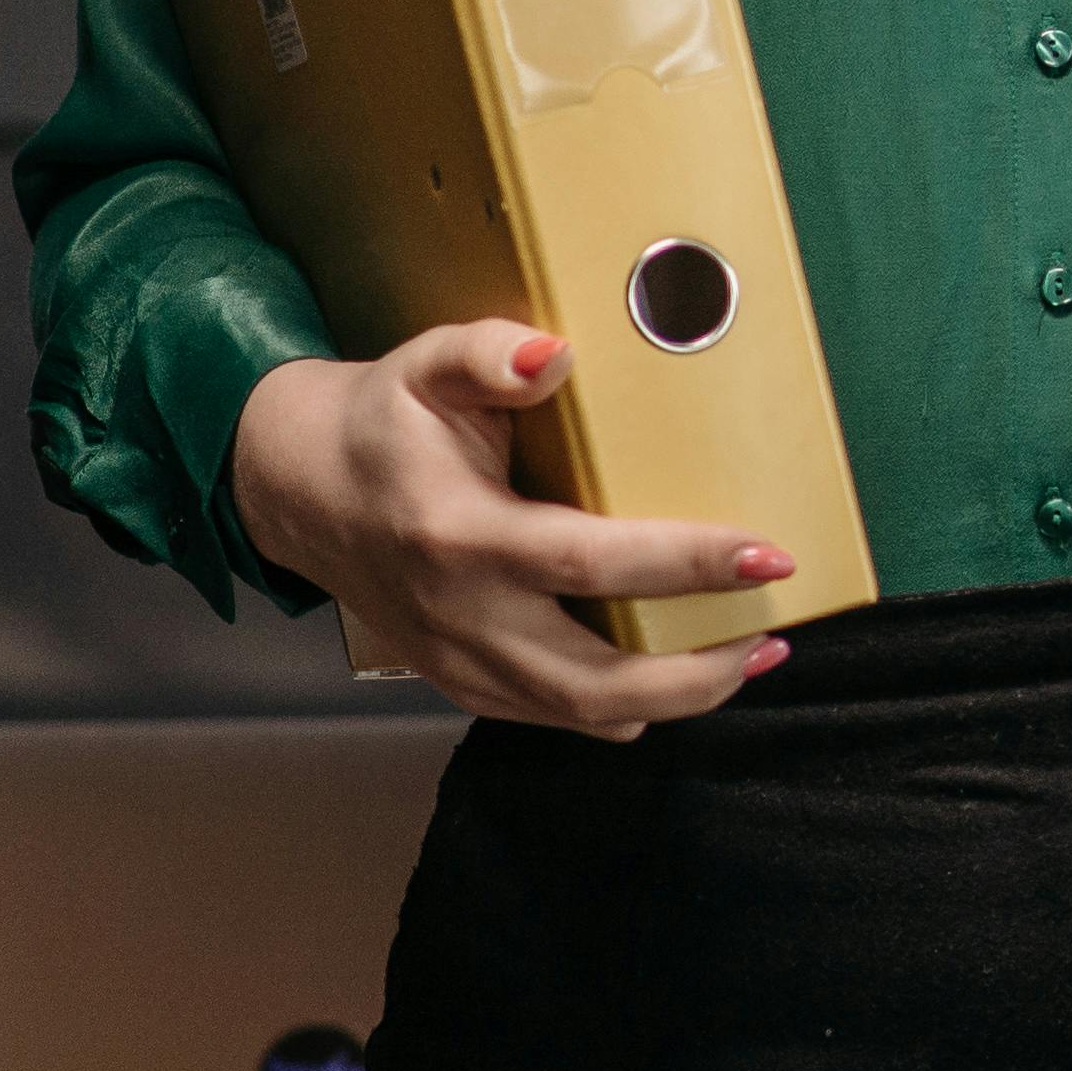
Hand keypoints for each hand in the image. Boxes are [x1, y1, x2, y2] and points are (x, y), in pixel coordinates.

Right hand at [228, 326, 793, 736]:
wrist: (296, 489)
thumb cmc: (381, 421)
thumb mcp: (423, 365)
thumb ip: (487, 353)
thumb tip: (555, 354)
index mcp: (458, 533)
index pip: (589, 561)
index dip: (686, 563)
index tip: (769, 553)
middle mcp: (459, 613)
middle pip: (594, 678)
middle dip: (698, 670)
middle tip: (775, 635)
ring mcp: (457, 661)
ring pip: (580, 713)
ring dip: (677, 698)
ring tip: (751, 656)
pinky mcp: (460, 682)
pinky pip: (556, 717)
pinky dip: (625, 708)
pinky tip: (681, 674)